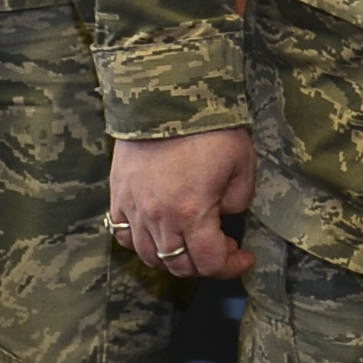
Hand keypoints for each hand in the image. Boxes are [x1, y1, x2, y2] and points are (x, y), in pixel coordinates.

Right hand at [108, 128, 257, 280]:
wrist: (166, 96)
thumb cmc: (209, 128)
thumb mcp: (242, 163)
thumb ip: (239, 199)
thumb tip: (226, 214)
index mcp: (192, 213)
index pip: (209, 263)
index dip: (231, 267)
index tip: (244, 258)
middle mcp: (158, 218)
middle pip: (178, 265)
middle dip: (204, 264)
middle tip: (220, 247)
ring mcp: (133, 208)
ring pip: (148, 256)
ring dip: (173, 258)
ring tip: (190, 242)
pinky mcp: (117, 195)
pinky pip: (123, 235)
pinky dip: (141, 242)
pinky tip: (158, 231)